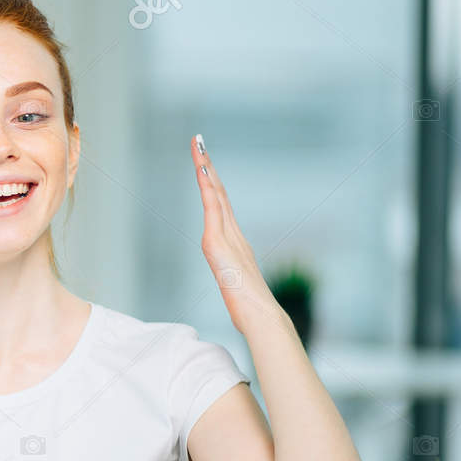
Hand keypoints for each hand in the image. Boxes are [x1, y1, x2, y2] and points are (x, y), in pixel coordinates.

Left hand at [190, 134, 288, 339]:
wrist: (263, 318)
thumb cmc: (252, 310)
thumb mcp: (237, 290)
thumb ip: (235, 280)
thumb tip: (238, 286)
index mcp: (234, 242)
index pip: (219, 206)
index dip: (212, 182)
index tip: (204, 161)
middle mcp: (232, 235)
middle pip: (218, 192)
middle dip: (207, 166)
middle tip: (198, 141)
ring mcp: (227, 238)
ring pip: (216, 195)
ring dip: (206, 169)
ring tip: (198, 146)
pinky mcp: (219, 246)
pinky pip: (213, 210)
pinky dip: (209, 189)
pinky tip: (203, 172)